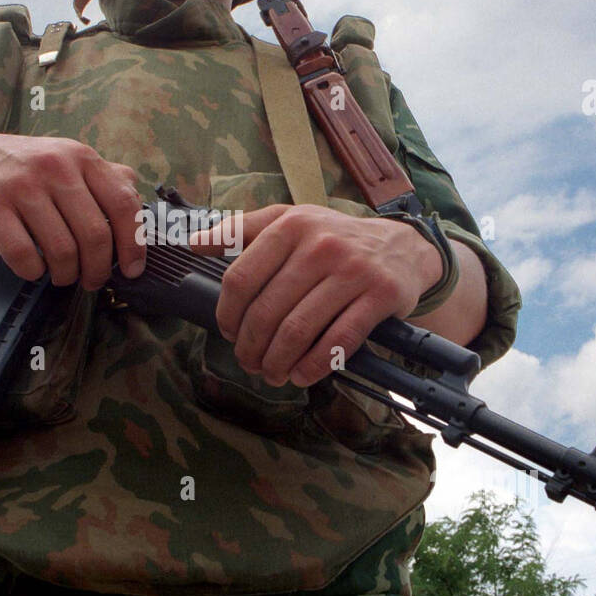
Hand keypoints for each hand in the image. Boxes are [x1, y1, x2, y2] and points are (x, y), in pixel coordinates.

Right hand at [0, 130, 144, 289]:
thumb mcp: (66, 158)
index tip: (132, 270)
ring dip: (66, 275)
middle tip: (92, 281)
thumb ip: (105, 177)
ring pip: (61, 249)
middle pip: (94, 235)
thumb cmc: (23, 166)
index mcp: (81, 158)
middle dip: (98, 269)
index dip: (133, 244)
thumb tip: (139, 202)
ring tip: (63, 276)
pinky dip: (32, 271)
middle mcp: (55, 167)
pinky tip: (33, 270)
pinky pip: (22, 254)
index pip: (123, 204)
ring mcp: (22, 185)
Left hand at [188, 205, 442, 386]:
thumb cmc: (333, 238)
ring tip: (272, 373)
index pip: (241, 279)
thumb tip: (194, 244)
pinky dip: (314, 365)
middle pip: (267, 311)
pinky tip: (301, 374)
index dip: (228, 314)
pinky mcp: (380, 295)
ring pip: (299, 329)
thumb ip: (239, 230)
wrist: (401, 246)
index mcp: (290, 225)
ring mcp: (352, 270)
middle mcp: (320, 245)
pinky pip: (339, 340)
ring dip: (278, 361)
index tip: (229, 333)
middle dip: (250, 347)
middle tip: (249, 362)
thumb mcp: (288, 221)